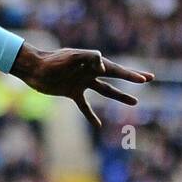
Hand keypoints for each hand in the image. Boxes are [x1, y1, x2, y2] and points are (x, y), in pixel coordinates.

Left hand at [10, 44, 153, 126]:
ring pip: (105, 91)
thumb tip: (104, 66)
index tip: (144, 80)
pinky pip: (84, 106)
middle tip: (148, 79)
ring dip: (120, 96)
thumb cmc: (52, 61)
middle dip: (132, 77)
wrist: (34, 69)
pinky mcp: (71, 92)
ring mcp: (81, 82)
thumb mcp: (71, 56)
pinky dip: (90, 115)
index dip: (130, 75)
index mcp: (92, 62)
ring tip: (135, 102)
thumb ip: (89, 57)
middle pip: (115, 76)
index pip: (115, 69)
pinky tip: (97, 125)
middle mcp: (89, 71)